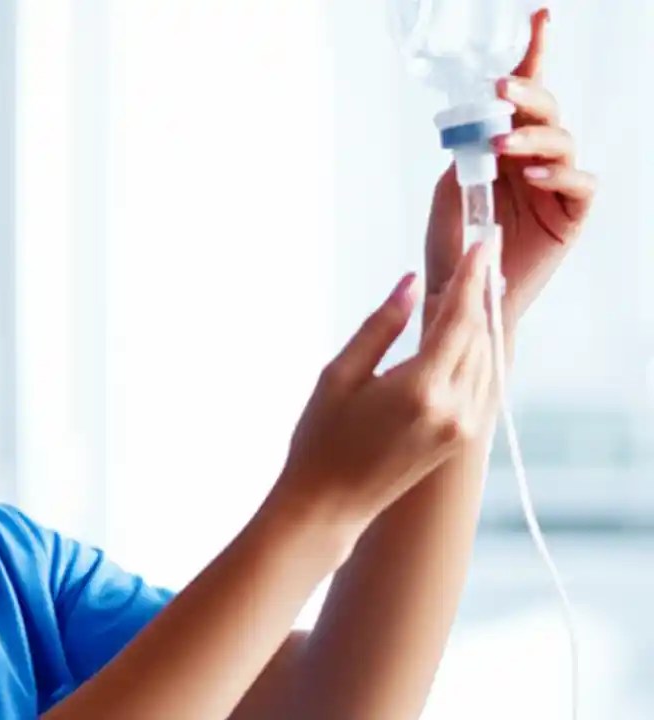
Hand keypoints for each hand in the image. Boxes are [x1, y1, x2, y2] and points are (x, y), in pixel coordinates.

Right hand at [275, 241, 498, 530]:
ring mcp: (463, 428)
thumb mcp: (339, 375)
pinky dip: (481, 351)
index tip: (481, 241)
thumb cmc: (320, 441)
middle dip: (481, 291)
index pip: (459, 317)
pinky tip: (473, 331)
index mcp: (421, 389)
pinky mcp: (463, 439)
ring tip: (481, 283)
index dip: (472, 275)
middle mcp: (453, 409)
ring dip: (484, 320)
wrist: (327, 507)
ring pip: (488, 358)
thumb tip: (411, 283)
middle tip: (483, 252)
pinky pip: (483, 382)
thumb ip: (381, 326)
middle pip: (480, 335)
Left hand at [425, 8, 595, 336]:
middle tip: (500, 89)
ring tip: (503, 144)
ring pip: (562, 140)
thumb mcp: (452, 186)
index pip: (523, 96)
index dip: (535, 54)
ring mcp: (556, 184)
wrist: (460, 299)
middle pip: (545, 110)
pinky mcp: (571, 215)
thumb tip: (474, 115)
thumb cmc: (453, 246)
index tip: (539, 17)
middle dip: (526, 93)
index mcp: (505, 145)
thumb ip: (466, 149)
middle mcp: (534, 158)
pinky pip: (580, 183)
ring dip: (533, 136)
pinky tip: (535, 174)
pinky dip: (559, 173)